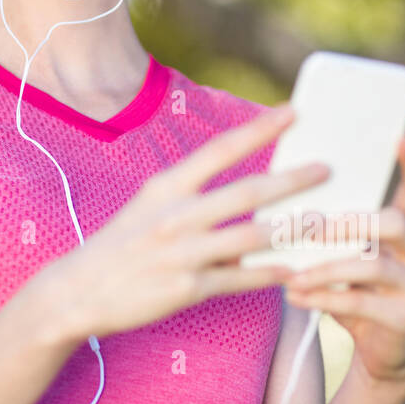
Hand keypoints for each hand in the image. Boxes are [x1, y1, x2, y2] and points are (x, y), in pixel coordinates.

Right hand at [37, 103, 331, 343]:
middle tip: (327, 168)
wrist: (78, 290)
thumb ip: (192, 200)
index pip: (220, 149)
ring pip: (252, 237)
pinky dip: (269, 275)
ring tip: (325, 223)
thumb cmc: (120, 245)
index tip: (292, 112)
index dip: (258, 130)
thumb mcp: (149, 208)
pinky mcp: (186, 288)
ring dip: (292, 230)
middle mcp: (176, 214)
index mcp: (166, 186)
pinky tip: (294, 271)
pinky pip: (240, 279)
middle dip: (293, 179)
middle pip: (248, 192)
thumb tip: (241, 203)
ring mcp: (182, 252)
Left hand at [281, 135, 404, 385]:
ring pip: (372, 262)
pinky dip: (323, 297)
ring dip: (324, 267)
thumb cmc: (349, 287)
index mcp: (404, 228)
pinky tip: (295, 295)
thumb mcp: (340, 253)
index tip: (399, 136)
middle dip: (346, 222)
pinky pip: (361, 300)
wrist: (374, 349)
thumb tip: (284, 192)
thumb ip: (328, 226)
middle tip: (308, 227)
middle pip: (394, 222)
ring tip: (290, 274)